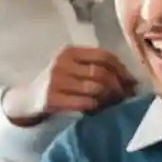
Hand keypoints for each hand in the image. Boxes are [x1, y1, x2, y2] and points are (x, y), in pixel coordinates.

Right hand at [3, 46, 137, 123]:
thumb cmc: (58, 83)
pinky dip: (97, 106)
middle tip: (126, 96)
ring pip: (95, 88)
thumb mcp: (73, 68)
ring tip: (115, 103)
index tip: (131, 82)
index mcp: (69, 51)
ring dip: (110, 98)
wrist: (28, 99)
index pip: (103, 55)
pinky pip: (84, 103)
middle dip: (118, 86)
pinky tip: (100, 109)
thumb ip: (97, 68)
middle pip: (101, 72)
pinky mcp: (52, 99)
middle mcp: (62, 63)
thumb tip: (132, 81)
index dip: (121, 69)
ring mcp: (56, 81)